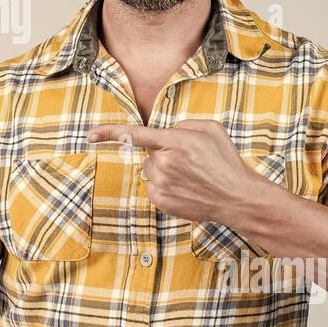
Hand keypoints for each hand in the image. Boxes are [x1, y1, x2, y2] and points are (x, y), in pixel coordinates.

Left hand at [85, 119, 260, 223]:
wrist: (238, 197)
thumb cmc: (226, 161)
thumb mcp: (211, 129)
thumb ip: (184, 124)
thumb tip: (169, 132)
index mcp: (175, 141)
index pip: (134, 134)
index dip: (108, 133)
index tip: (90, 134)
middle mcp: (164, 163)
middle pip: (148, 155)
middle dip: (163, 155)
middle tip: (189, 163)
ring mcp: (162, 184)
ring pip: (150, 172)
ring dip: (164, 172)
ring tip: (190, 178)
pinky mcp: (162, 202)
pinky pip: (153, 188)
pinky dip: (165, 187)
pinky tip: (186, 190)